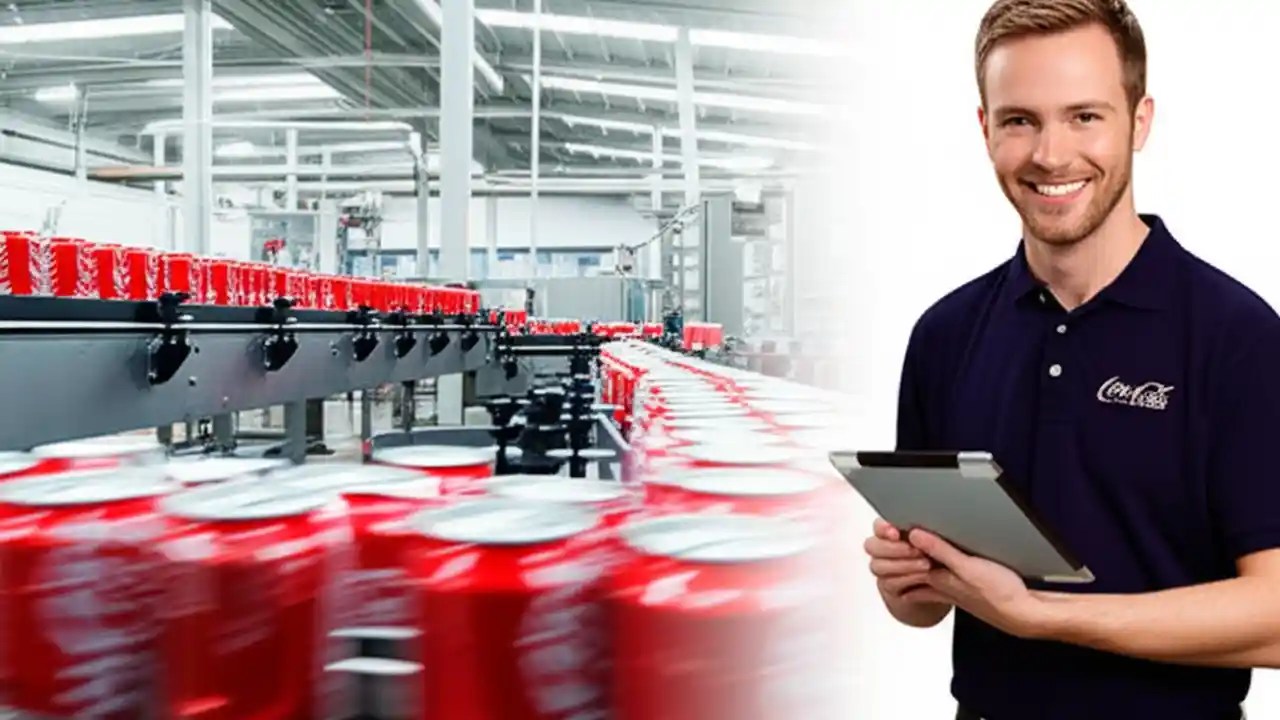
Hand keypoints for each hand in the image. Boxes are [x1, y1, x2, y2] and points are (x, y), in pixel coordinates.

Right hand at [864, 519, 951, 626]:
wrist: (953, 593)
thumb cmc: (946, 561)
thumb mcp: (941, 542)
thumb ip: (928, 533)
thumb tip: (921, 528)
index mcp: (893, 534)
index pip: (879, 526)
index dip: (883, 528)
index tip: (895, 533)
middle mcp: (884, 552)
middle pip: (872, 546)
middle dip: (894, 548)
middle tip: (918, 550)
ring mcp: (885, 573)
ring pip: (879, 566)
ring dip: (904, 565)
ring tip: (927, 565)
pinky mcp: (889, 592)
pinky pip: (889, 584)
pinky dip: (907, 580)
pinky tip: (924, 578)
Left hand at [906, 528, 1055, 639]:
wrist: (1021, 614)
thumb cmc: (999, 594)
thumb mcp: (968, 566)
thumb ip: (941, 550)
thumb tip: (915, 535)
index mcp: (938, 579)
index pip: (905, 564)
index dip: (894, 549)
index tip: (891, 534)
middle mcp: (940, 587)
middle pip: (905, 577)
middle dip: (894, 562)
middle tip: (889, 546)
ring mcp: (949, 592)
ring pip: (917, 583)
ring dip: (907, 571)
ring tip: (899, 560)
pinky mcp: (960, 594)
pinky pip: (931, 589)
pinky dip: (923, 582)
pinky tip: (926, 576)